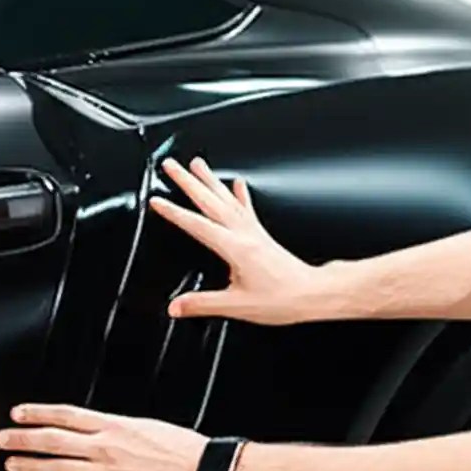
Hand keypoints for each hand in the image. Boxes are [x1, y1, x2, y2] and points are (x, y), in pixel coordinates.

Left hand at [0, 404, 208, 470]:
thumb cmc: (184, 450)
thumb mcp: (148, 426)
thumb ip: (119, 429)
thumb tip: (99, 428)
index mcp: (116, 426)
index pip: (66, 415)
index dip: (38, 413)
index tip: (20, 413)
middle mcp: (106, 448)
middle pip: (53, 440)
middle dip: (24, 438)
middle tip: (3, 438)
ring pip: (57, 468)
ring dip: (30, 465)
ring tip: (12, 464)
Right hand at [149, 156, 322, 324]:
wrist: (312, 294)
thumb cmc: (282, 298)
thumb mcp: (237, 306)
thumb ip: (203, 304)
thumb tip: (176, 306)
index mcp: (236, 248)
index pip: (198, 225)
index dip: (175, 213)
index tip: (158, 201)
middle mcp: (245, 234)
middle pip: (211, 201)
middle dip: (188, 182)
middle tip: (172, 166)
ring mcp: (254, 232)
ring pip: (227, 199)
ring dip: (211, 180)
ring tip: (197, 163)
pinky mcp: (262, 235)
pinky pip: (248, 208)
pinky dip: (241, 193)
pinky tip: (238, 183)